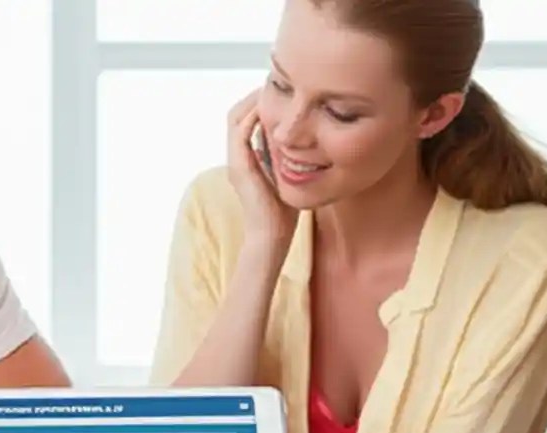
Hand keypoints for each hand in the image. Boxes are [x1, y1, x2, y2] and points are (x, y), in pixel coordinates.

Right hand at [227, 89, 298, 247]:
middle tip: (278, 83)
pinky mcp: (239, 167)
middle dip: (255, 95)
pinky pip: (241, 132)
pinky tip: (273, 109)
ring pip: (235, 117)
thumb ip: (292, 156)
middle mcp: (237, 156)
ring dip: (254, 101)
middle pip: (237, 113)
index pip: (245, 118)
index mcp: (247, 157)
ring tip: (275, 89)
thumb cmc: (284, 210)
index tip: (283, 90)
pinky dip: (254, 117)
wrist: (272, 235)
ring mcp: (236, 161)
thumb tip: (312, 139)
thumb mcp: (291, 175)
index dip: (260, 101)